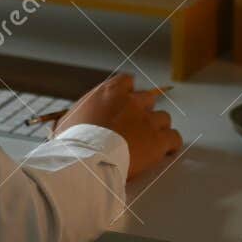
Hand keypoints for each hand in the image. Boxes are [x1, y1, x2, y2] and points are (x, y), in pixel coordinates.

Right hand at [56, 74, 181, 179]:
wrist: (87, 160)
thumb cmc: (72, 143)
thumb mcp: (67, 121)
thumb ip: (79, 116)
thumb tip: (72, 123)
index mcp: (110, 91)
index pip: (128, 81)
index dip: (128, 94)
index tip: (124, 105)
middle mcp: (132, 101)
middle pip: (148, 99)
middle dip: (143, 112)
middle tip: (135, 128)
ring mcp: (148, 120)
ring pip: (163, 118)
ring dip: (157, 128)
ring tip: (149, 142)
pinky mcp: (158, 140)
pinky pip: (174, 138)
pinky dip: (171, 145)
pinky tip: (166, 151)